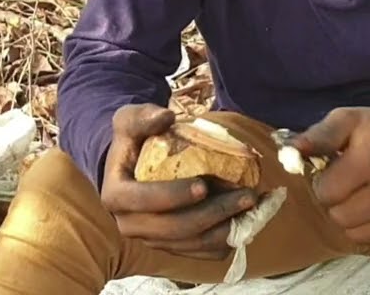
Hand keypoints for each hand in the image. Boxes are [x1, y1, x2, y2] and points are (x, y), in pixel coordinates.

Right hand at [100, 104, 260, 259]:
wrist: (131, 168)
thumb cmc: (132, 142)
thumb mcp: (129, 121)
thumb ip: (142, 117)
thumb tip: (165, 117)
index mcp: (116, 196)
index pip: (144, 201)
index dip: (174, 196)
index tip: (204, 185)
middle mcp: (130, 225)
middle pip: (175, 229)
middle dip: (214, 214)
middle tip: (246, 195)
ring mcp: (152, 240)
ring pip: (192, 245)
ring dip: (226, 228)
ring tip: (252, 205)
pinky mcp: (172, 247)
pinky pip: (201, 252)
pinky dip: (226, 240)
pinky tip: (247, 219)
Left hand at [291, 107, 369, 258]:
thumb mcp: (350, 120)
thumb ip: (320, 135)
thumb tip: (292, 151)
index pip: (326, 192)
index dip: (325, 183)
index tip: (336, 173)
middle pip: (341, 217)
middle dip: (338, 203)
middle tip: (351, 187)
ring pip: (358, 236)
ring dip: (355, 221)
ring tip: (365, 199)